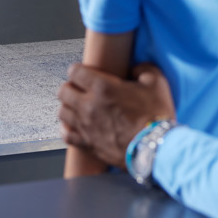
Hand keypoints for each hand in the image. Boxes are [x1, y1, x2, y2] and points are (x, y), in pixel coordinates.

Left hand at [57, 63, 175, 168]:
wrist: (155, 147)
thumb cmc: (155, 116)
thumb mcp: (156, 82)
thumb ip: (143, 69)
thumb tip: (135, 69)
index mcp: (102, 87)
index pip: (75, 72)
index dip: (78, 69)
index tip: (84, 71)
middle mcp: (88, 105)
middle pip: (63, 91)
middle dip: (70, 87)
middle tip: (79, 88)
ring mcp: (85, 126)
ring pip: (62, 112)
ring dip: (68, 107)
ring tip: (77, 107)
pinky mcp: (87, 145)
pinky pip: (66, 135)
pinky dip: (67, 129)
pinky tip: (74, 127)